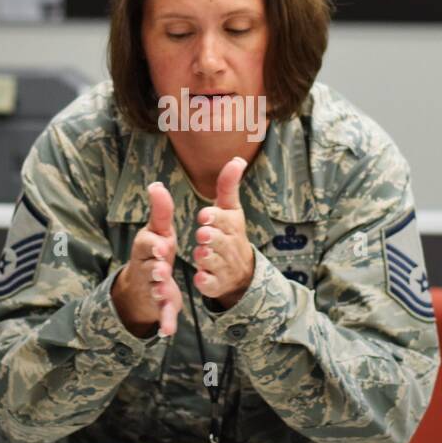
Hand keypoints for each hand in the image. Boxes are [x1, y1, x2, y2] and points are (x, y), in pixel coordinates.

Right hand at [111, 182, 183, 336]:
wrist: (142, 285)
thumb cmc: (154, 251)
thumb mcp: (158, 231)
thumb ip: (161, 210)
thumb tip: (156, 184)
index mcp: (147, 247)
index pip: (147, 243)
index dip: (153, 245)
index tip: (162, 244)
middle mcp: (146, 267)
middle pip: (148, 267)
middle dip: (155, 268)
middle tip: (162, 268)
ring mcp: (151, 287)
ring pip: (154, 289)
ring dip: (159, 291)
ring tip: (165, 292)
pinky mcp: (160, 304)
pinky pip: (161, 313)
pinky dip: (165, 321)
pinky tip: (169, 330)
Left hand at [193, 157, 254, 307]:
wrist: (242, 272)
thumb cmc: (230, 233)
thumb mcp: (230, 209)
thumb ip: (228, 185)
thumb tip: (237, 158)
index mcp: (231, 226)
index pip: (225, 220)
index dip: (215, 218)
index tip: (204, 214)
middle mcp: (229, 246)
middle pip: (220, 242)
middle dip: (212, 238)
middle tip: (202, 234)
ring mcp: (223, 267)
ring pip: (215, 262)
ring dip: (207, 258)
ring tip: (200, 254)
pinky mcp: (216, 284)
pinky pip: (211, 284)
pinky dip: (206, 282)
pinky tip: (200, 278)